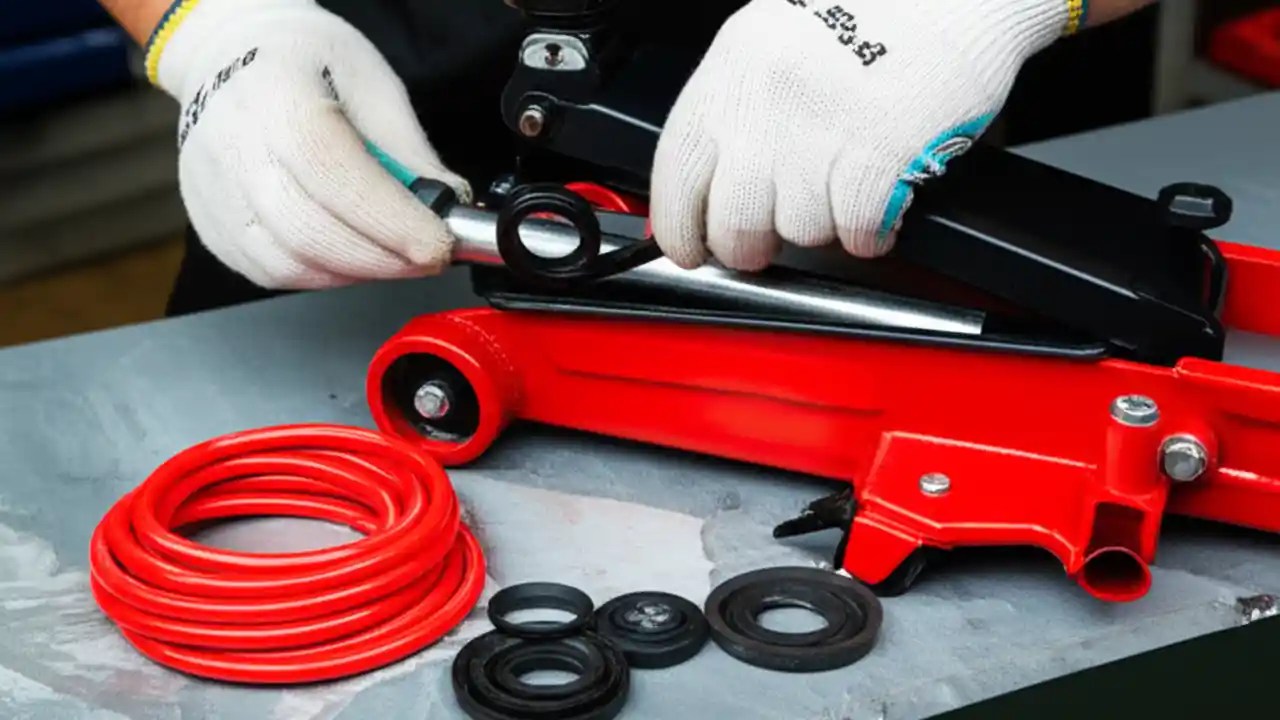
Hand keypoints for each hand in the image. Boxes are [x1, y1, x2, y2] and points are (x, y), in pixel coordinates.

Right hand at [147, 0, 469, 288]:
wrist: (229, 55)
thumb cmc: (305, 62)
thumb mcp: (373, 83)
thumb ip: (409, 151)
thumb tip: (447, 206)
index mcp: (277, 96)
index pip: (334, 174)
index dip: (391, 220)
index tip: (438, 244)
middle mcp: (233, 146)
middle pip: (308, 232)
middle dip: (382, 259)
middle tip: (427, 255)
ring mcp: (214, 191)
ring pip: (288, 265)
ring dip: (355, 271)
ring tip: (391, 252)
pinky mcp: (209, 225)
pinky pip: (270, 272)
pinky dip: (321, 275)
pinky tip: (349, 254)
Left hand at [649, 0, 1081, 270]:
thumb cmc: (869, 12)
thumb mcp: (770, 45)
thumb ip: (736, 113)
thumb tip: (708, 188)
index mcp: (730, 75)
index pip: (677, 179)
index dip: (681, 229)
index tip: (694, 248)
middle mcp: (766, 105)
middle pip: (734, 227)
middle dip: (755, 246)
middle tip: (775, 234)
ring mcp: (820, 132)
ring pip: (800, 233)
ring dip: (825, 229)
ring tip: (845, 192)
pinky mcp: (878, 153)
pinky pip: (857, 231)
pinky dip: (871, 234)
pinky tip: (882, 204)